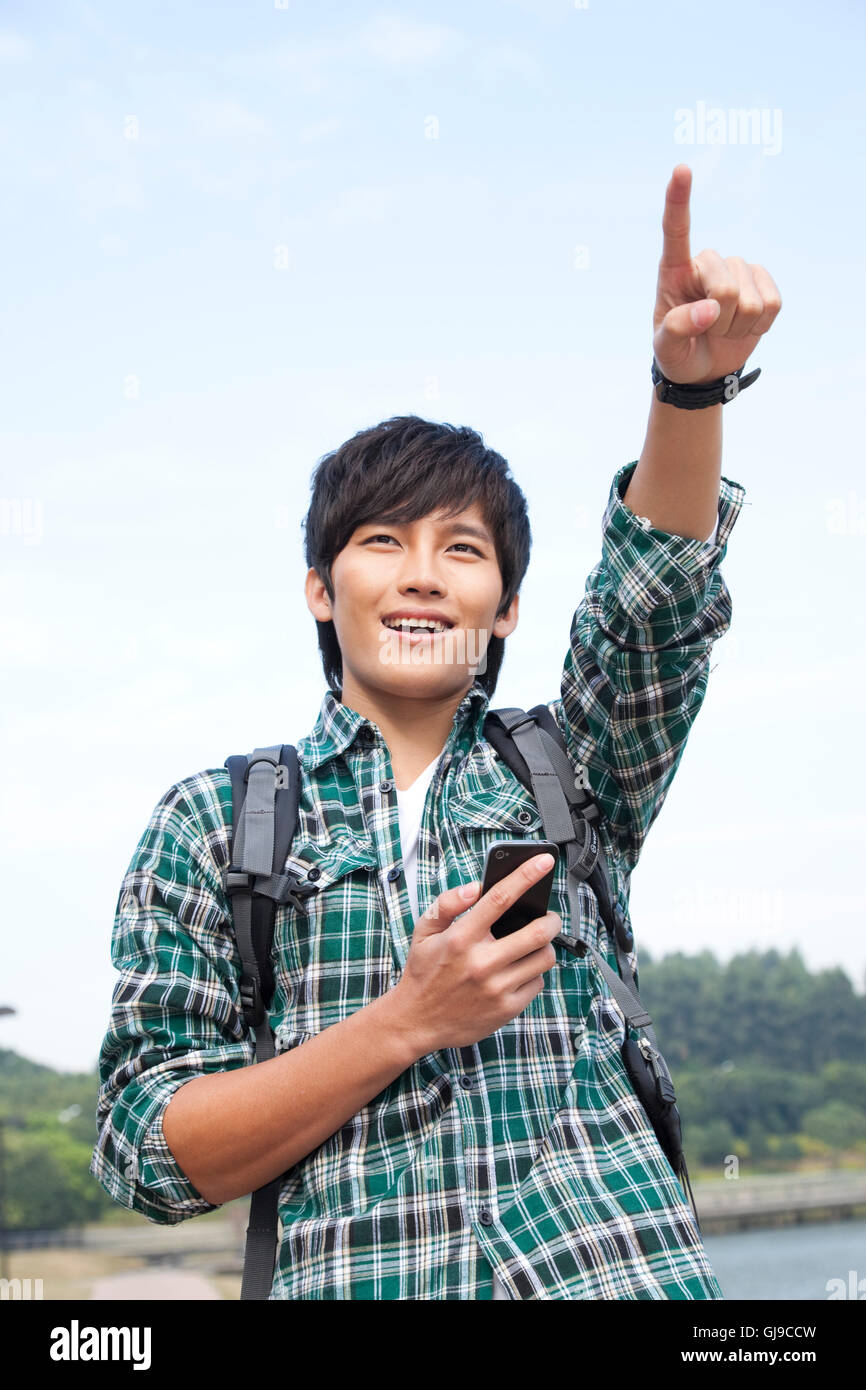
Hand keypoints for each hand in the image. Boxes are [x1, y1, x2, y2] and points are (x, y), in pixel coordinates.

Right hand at [392, 852, 561, 1052]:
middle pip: (537, 932)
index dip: (526, 875)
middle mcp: (481, 962)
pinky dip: (534, 972)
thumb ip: (447, 904)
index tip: (544, 861)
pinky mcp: (506, 1008)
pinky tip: (519, 970)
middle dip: (551, 919)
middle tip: (548, 917)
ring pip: (544, 958)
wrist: (416, 1021)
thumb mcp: (424, 931)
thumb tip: (474, 887)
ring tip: (534, 944)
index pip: (500, 898)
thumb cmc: (423, 972)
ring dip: (546, 946)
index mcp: (461, 938)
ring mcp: (496, 988)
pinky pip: (538, 982)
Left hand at [651, 164, 781, 385]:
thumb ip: (677, 328)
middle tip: (708, 330)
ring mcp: (737, 271)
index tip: (682, 170)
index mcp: (674, 271)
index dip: (679, 200)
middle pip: (726, 286)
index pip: (676, 231)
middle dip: (721, 319)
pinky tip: (744, 326)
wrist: (703, 368)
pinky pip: (772, 303)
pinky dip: (759, 325)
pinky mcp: (763, 284)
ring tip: (723, 329)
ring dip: (738, 326)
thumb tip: (710, 310)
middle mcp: (707, 264)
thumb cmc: (678, 353)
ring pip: (750, 298)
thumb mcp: (665, 348)